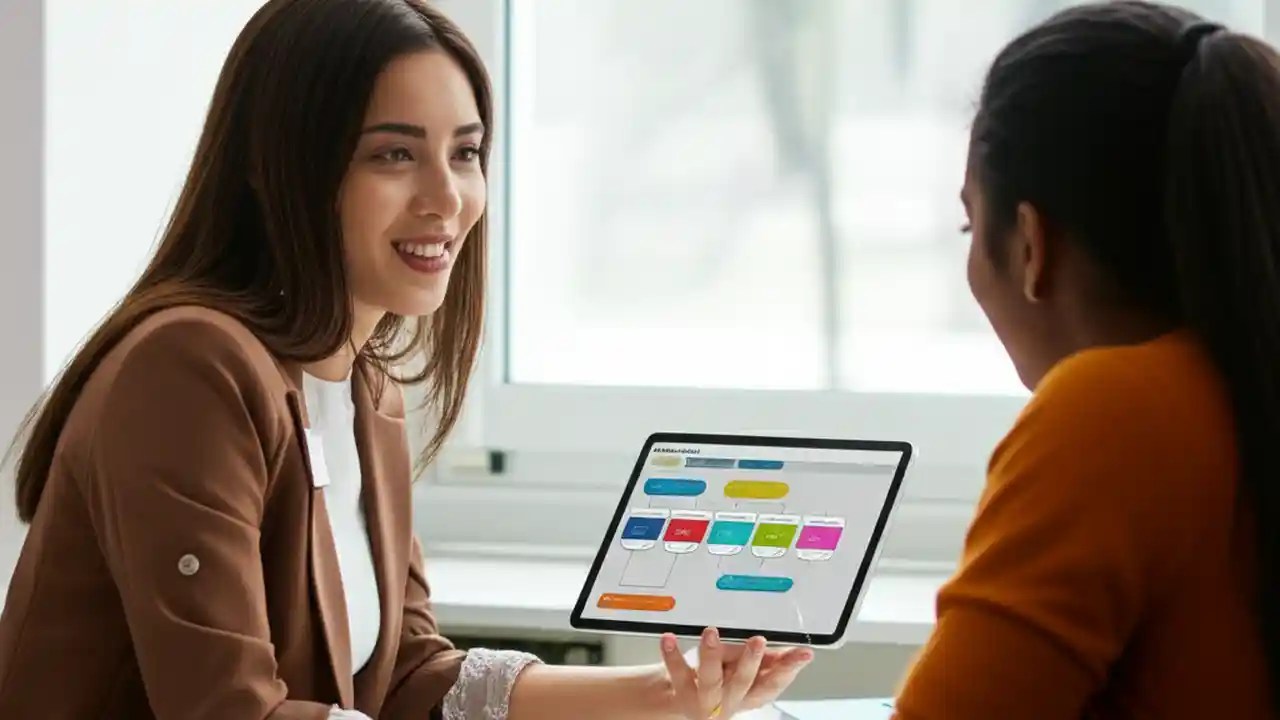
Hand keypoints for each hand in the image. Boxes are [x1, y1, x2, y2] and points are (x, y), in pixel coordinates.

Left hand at [659, 627, 812, 718]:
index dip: (789, 669)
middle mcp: (729, 700)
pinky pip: (677, 673)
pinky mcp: (682, 691)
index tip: (801, 654)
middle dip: (751, 662)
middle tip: (758, 641)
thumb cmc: (722, 685)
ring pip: (710, 680)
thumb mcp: (750, 676)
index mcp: (749, 694)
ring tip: (711, 634)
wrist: (685, 702)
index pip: (773, 683)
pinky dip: (672, 656)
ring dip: (712, 656)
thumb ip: (771, 663)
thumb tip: (798, 651)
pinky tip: (669, 640)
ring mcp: (705, 698)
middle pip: (742, 682)